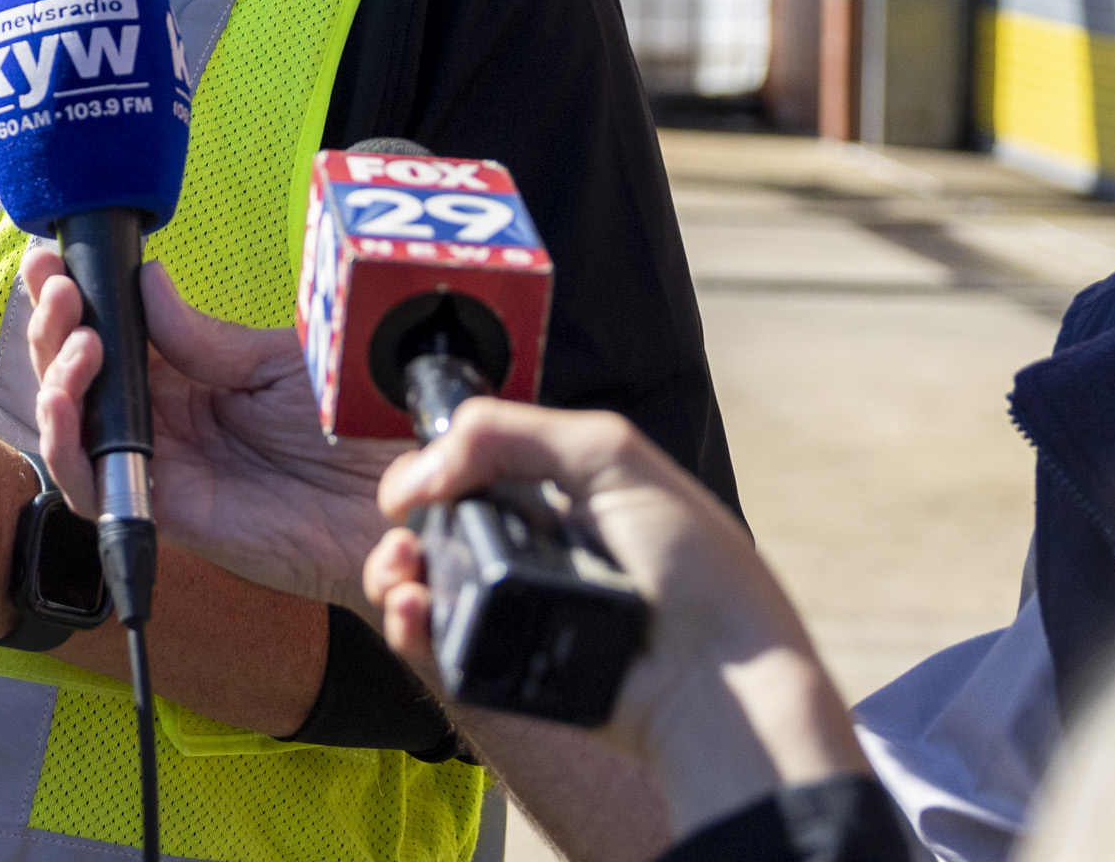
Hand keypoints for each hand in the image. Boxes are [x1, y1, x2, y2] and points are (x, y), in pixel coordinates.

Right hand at [25, 245, 402, 615]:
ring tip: (78, 343)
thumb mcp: (276, 363)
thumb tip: (144, 280)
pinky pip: (90, 487)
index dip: (72, 298)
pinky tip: (65, 403)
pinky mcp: (166, 512)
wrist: (397, 496)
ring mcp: (160, 463)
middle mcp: (163, 418)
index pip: (109, 332)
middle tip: (58, 290)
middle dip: (53, 327)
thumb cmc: (353, 425)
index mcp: (187, 374)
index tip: (49, 262)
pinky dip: (63, 447)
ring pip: (70, 428)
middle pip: (75, 375)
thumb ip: (203, 337)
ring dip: (55, 381)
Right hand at [364, 400, 864, 838]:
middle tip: (399, 528)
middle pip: (438, 527)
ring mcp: (519, 615)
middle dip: (404, 523)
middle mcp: (538, 554)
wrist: (720, 682)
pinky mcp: (506, 671)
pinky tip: (413, 608)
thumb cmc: (693, 568)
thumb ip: (509, 433)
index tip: (418, 481)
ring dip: (394, 571)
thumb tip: (424, 469)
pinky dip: (408, 625)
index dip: (437, 468)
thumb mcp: (611, 455)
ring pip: (426, 584)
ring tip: (400, 572)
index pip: (474, 471)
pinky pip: (436, 644)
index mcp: (566, 499)